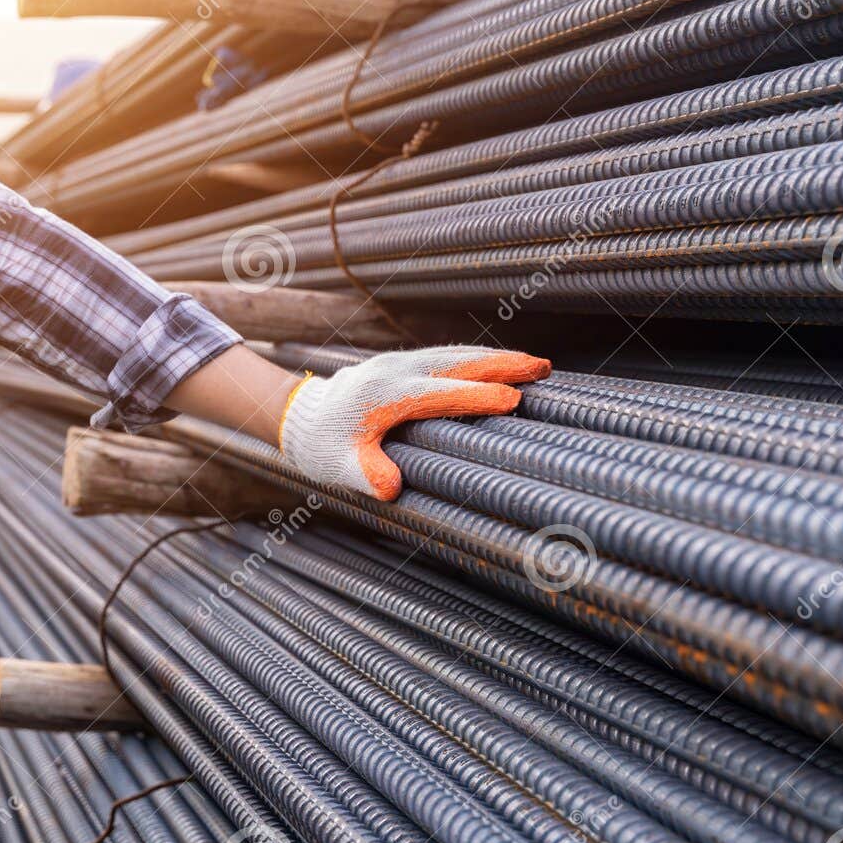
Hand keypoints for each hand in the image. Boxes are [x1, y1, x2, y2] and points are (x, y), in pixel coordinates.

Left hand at [278, 345, 550, 500]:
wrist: (299, 415)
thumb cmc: (322, 446)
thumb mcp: (337, 466)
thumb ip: (364, 474)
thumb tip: (390, 488)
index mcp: (384, 395)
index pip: (438, 393)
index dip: (475, 397)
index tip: (512, 400)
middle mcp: (394, 370)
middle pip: (456, 364)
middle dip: (501, 365)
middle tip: (543, 368)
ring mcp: (398, 362)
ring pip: (455, 355)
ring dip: (496, 357)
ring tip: (537, 364)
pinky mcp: (401, 363)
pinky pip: (446, 356)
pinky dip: (477, 358)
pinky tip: (503, 363)